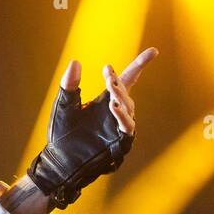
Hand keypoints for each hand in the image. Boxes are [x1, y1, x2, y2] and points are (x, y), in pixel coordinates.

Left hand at [26, 47, 157, 209]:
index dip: (140, 65)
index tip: (153, 51)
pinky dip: (122, 117)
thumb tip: (75, 61)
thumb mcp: (64, 106)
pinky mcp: (119, 141)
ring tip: (112, 90)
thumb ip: (69, 86)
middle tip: (108, 77)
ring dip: (121, 97)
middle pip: (125, 92)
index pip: (126, 79)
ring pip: (128, 108)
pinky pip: (126, 127)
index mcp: (106, 100)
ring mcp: (118, 126)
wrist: (59, 162)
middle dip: (118, 83)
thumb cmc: (62, 134)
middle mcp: (116, 111)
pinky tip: (115, 108)